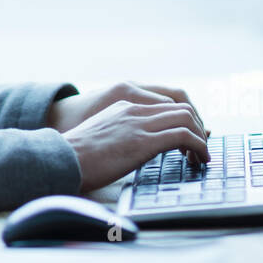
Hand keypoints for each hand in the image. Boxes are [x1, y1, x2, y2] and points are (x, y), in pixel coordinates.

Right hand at [60, 99, 210, 193]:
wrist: (61, 159)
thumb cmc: (76, 155)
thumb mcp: (100, 134)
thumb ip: (119, 133)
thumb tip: (131, 149)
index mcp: (123, 105)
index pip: (166, 103)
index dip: (184, 119)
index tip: (191, 137)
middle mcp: (133, 108)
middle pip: (181, 106)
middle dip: (197, 126)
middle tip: (201, 147)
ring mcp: (138, 123)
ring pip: (186, 118)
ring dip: (200, 137)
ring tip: (202, 156)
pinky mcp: (143, 141)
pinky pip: (182, 136)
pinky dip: (197, 146)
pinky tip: (199, 159)